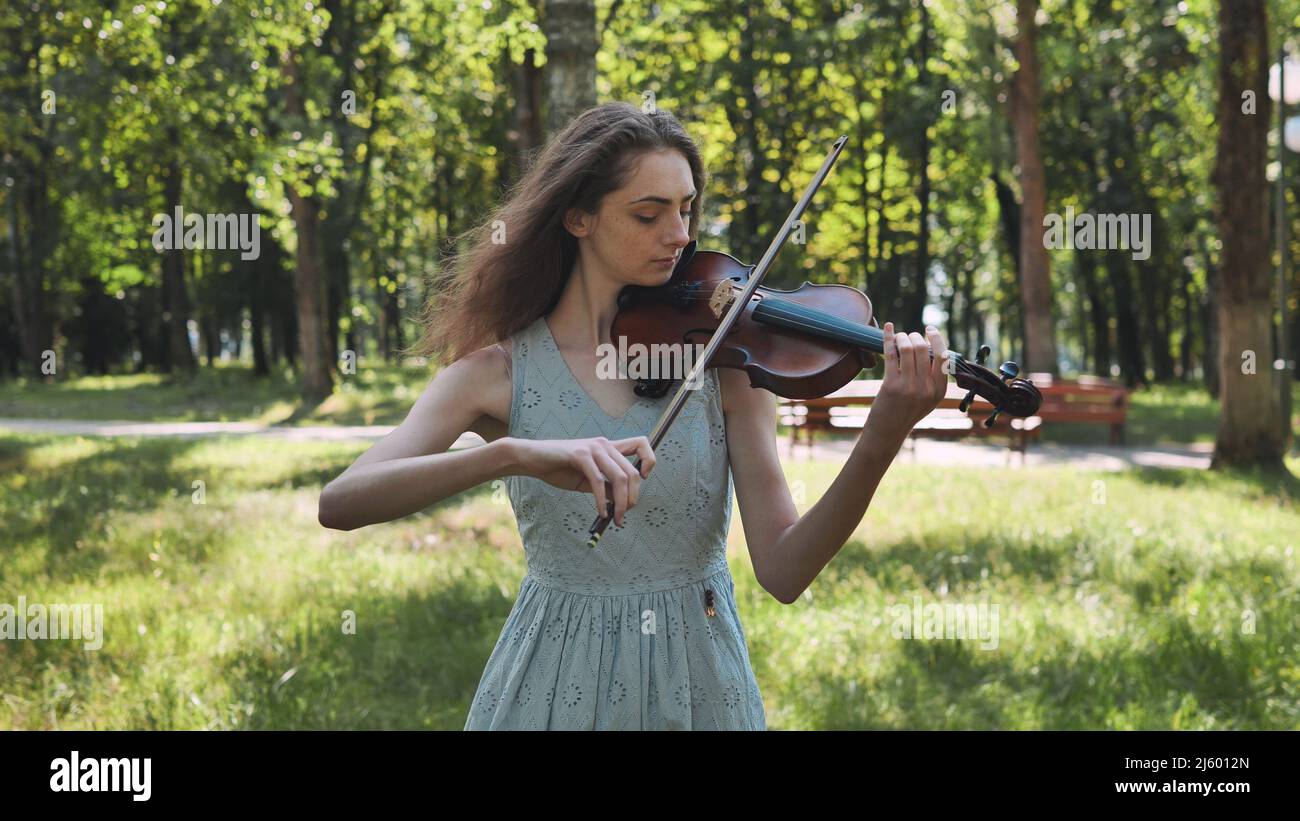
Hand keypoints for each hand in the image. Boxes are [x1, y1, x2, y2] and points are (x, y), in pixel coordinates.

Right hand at [513, 436, 655, 526]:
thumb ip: (606, 487)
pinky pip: (599, 482)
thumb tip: (622, 503)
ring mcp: (593, 448)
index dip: (649, 460)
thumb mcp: (589, 480)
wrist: (533, 459)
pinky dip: (602, 501)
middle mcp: (604, 444)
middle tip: (624, 515)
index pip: (641, 444)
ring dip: (621, 503)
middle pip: (631, 472)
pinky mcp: (580, 455)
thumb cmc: (560, 469)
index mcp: (608, 447)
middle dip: (632, 498)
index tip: (643, 479)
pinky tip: (601, 512)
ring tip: (616, 518)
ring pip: (619, 477)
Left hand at [865, 321, 950, 443]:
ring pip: (908, 349)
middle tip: (908, 336)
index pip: (943, 356)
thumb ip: (932, 378)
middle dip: (915, 336)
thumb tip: (930, 347)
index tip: (929, 329)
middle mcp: (926, 388)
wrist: (888, 431)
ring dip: (902, 337)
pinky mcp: (891, 386)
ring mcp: (909, 387)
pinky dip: (888, 338)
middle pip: (924, 349)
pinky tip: (887, 328)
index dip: (937, 338)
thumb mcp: (928, 398)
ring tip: (898, 337)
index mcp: (939, 390)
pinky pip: (891, 354)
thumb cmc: (907, 412)